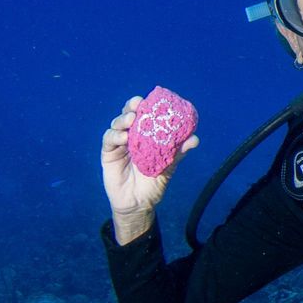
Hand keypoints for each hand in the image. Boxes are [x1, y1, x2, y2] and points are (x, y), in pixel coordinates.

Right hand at [102, 95, 199, 237]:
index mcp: (146, 135)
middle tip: (138, 104)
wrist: (139, 204)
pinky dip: (115, 135)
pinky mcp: (108, 153)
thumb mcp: (168, 166)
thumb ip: (179, 152)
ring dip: (122, 119)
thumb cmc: (154, 182)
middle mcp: (131, 135)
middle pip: (128, 114)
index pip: (145, 115)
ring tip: (131, 120)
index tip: (152, 99)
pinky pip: (108, 139)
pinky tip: (123, 137)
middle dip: (132, 106)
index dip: (147, 105)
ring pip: (117, 124)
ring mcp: (118, 143)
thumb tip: (195, 139)